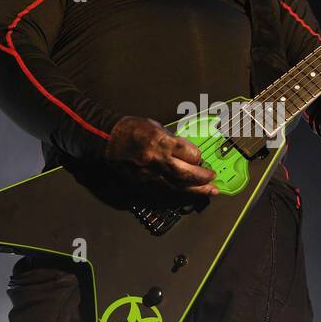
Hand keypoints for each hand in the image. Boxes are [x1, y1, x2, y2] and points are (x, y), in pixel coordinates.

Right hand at [104, 116, 218, 195]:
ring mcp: (149, 175)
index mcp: (159, 142)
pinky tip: (190, 195)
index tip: (199, 157)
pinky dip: (181, 194)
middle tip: (212, 178)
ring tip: (210, 191)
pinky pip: (166, 191)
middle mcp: (155, 160)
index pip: (188, 153)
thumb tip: (188, 152)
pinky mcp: (143, 184)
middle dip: (202, 178)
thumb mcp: (156, 126)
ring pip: (178, 186)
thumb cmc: (131, 129)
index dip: (197, 156)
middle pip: (185, 174)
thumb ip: (173, 140)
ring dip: (196, 190)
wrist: (108, 140)